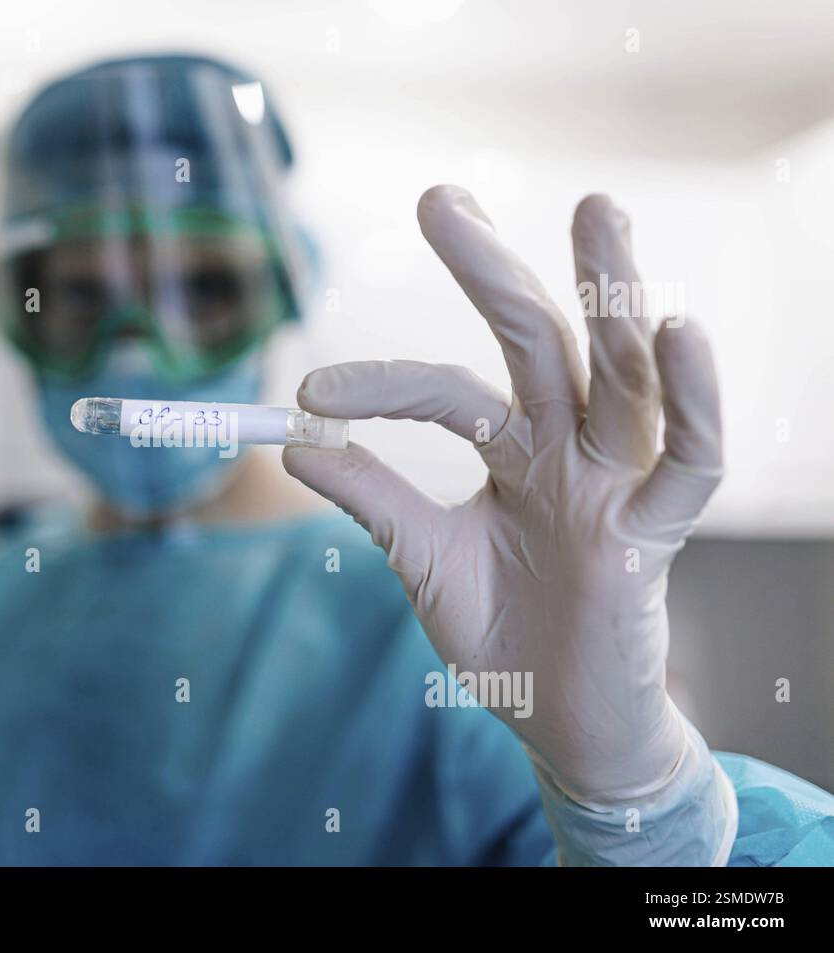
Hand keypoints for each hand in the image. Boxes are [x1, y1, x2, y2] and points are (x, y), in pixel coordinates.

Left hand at [283, 186, 722, 802]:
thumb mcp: (419, 554)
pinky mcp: (656, 534)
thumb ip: (369, 495)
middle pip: (538, 341)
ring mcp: (617, 484)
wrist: (556, 723)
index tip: (309, 390)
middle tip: (438, 199)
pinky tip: (675, 332)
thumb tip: (289, 439)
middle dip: (493, 269)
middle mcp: (569, 451)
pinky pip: (690, 459)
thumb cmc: (501, 635)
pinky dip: (693, 399)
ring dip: (613, 293)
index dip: (383, 384)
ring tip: (597, 207)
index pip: (451, 391)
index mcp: (516, 452)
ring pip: (623, 374)